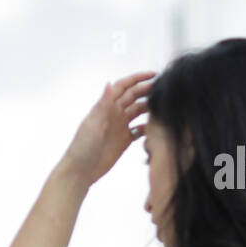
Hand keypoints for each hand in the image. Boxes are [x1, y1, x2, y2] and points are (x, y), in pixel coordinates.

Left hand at [58, 70, 154, 186]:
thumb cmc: (82, 147)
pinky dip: (148, 127)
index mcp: (105, 107)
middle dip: (148, 90)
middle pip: (133, 97)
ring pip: (138, 112)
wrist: (79, 172)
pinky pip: (139, 130)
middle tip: (165, 90)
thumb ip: (103, 105)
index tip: (154, 74)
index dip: (137, 78)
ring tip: (164, 106)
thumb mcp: (93, 125)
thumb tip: (109, 83)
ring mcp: (119, 127)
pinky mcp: (124, 141)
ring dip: (150, 108)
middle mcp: (113, 114)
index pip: (123, 87)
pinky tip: (157, 127)